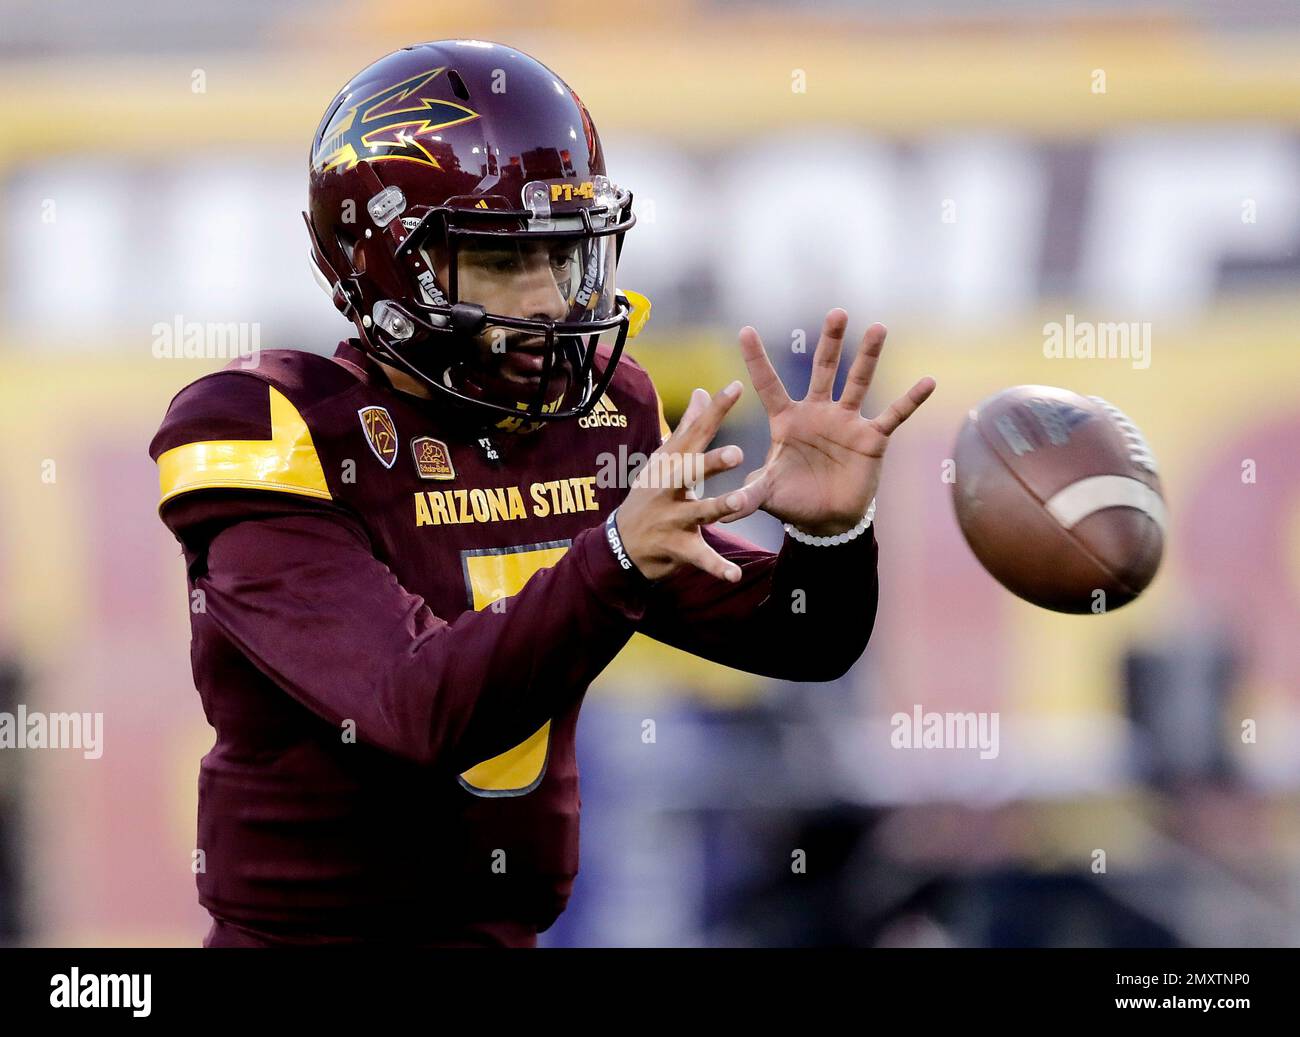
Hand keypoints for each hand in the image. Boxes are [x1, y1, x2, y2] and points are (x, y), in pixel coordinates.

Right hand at [616, 380, 748, 581]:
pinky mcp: (677, 547)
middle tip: (737, 453)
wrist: (620, 544)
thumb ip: (688, 427)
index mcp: (672, 463)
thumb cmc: (650, 495)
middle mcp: (670, 488)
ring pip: (699, 512)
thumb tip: (702, 391)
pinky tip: (734, 575)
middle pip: (690, 471)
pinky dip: (716, 567)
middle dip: (710, 463)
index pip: (695, 432)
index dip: (715, 410)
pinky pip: (700, 558)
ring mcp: (672, 518)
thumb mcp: (665, 459)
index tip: (737, 387)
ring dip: (720, 507)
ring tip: (741, 502)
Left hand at [721, 309, 934, 535]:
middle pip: (823, 370)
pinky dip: (910, 400)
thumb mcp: (767, 495)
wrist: (827, 520)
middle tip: (837, 313)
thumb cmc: (793, 500)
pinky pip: (894, 416)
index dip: (757, 360)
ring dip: (868, 357)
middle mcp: (818, 413)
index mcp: (787, 421)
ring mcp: (847, 422)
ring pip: (858, 382)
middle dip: (830, 342)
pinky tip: (928, 382)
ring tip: (878, 328)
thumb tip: (726, 507)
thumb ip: (750, 494)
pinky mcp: (872, 439)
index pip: (769, 385)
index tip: (745, 330)